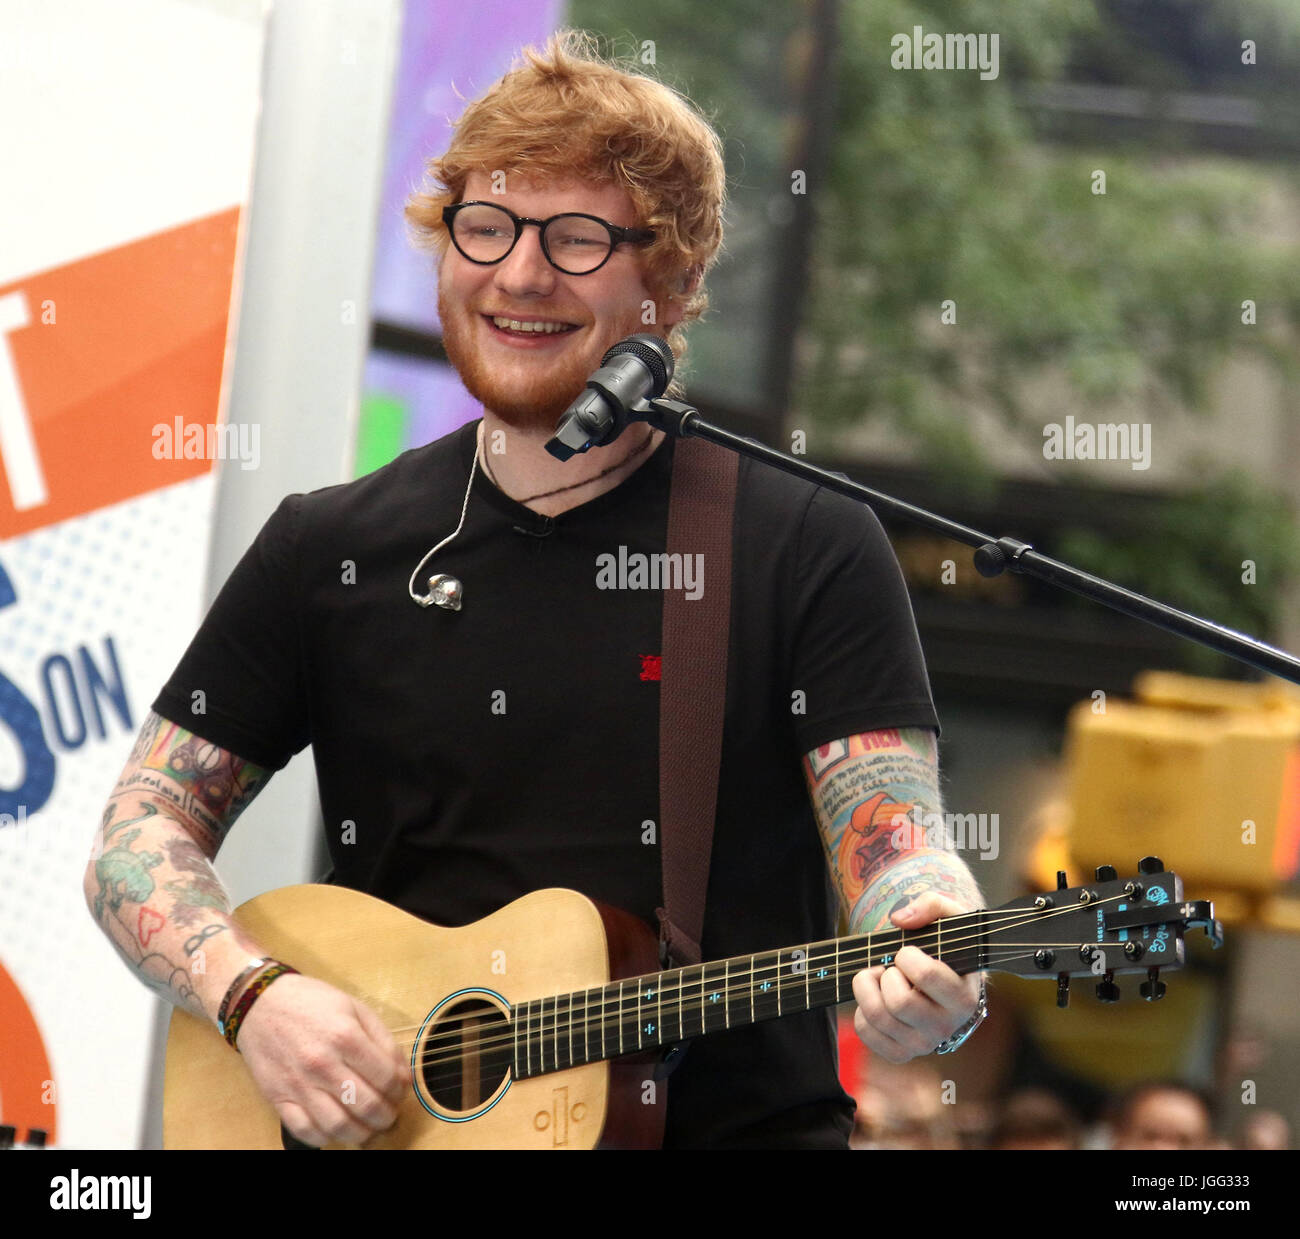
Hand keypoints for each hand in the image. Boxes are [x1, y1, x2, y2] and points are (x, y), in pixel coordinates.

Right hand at [233, 973, 408, 1145]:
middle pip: (366, 1106)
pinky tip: (338, 1130)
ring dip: (362, 1134)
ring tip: (370, 1128)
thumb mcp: (355, 1008)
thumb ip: (383, 1040)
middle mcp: (322, 1064)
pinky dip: (326, 1138)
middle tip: (390, 1115)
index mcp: (345, 1036)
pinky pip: (305, 1130)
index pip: (386, 1078)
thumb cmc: (312, 1002)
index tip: (401, 1091)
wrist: (260, 1003)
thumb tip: (402, 1074)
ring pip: (338, 1126)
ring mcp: (299, 1084)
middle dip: (387, 1117)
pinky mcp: (278, 1098)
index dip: (400, 1090)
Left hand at [851, 892, 983, 1064]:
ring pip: (878, 1016)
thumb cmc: (947, 947)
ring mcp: (923, 1044)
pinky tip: (876, 998)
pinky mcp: (900, 1052)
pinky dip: (861, 1010)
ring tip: (880, 977)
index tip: (907, 952)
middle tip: (890, 966)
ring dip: (867, 987)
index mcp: (964, 998)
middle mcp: (947, 1027)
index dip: (907, 956)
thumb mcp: (950, 918)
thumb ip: (931, 905)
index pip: (927, 976)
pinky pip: (866, 1032)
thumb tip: (899, 920)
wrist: (945, 979)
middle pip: (899, 1002)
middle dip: (885, 973)